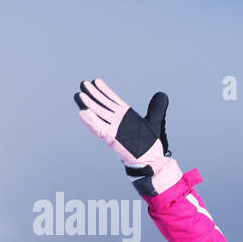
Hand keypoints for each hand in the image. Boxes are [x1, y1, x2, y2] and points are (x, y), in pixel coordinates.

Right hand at [75, 79, 180, 194]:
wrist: (151, 160)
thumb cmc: (150, 143)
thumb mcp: (154, 122)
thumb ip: (156, 108)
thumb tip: (162, 95)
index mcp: (125, 116)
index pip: (113, 100)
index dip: (105, 90)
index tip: (96, 81)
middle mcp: (117, 122)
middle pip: (103, 105)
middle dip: (93, 95)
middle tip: (83, 84)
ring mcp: (113, 129)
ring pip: (99, 115)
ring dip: (89, 105)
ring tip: (80, 95)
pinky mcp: (111, 139)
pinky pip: (99, 128)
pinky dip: (91, 121)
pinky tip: (83, 113)